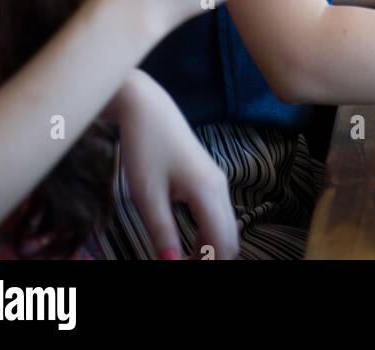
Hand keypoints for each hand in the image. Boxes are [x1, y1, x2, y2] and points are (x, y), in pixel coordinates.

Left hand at [115, 71, 238, 260]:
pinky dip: (209, 234)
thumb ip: (162, 233)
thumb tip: (171, 264)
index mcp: (207, 191)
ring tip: (183, 259)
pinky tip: (188, 242)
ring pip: (226, 227)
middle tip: (182, 263)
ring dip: (210, 249)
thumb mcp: (146, 195)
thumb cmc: (144, 148)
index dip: (205, 264)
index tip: (180, 266)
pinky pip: (219, 215)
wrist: (145, 108)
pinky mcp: (210, 177)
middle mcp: (220, 186)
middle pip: (230, 238)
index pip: (220, 244)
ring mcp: (218, 180)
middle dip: (212, 259)